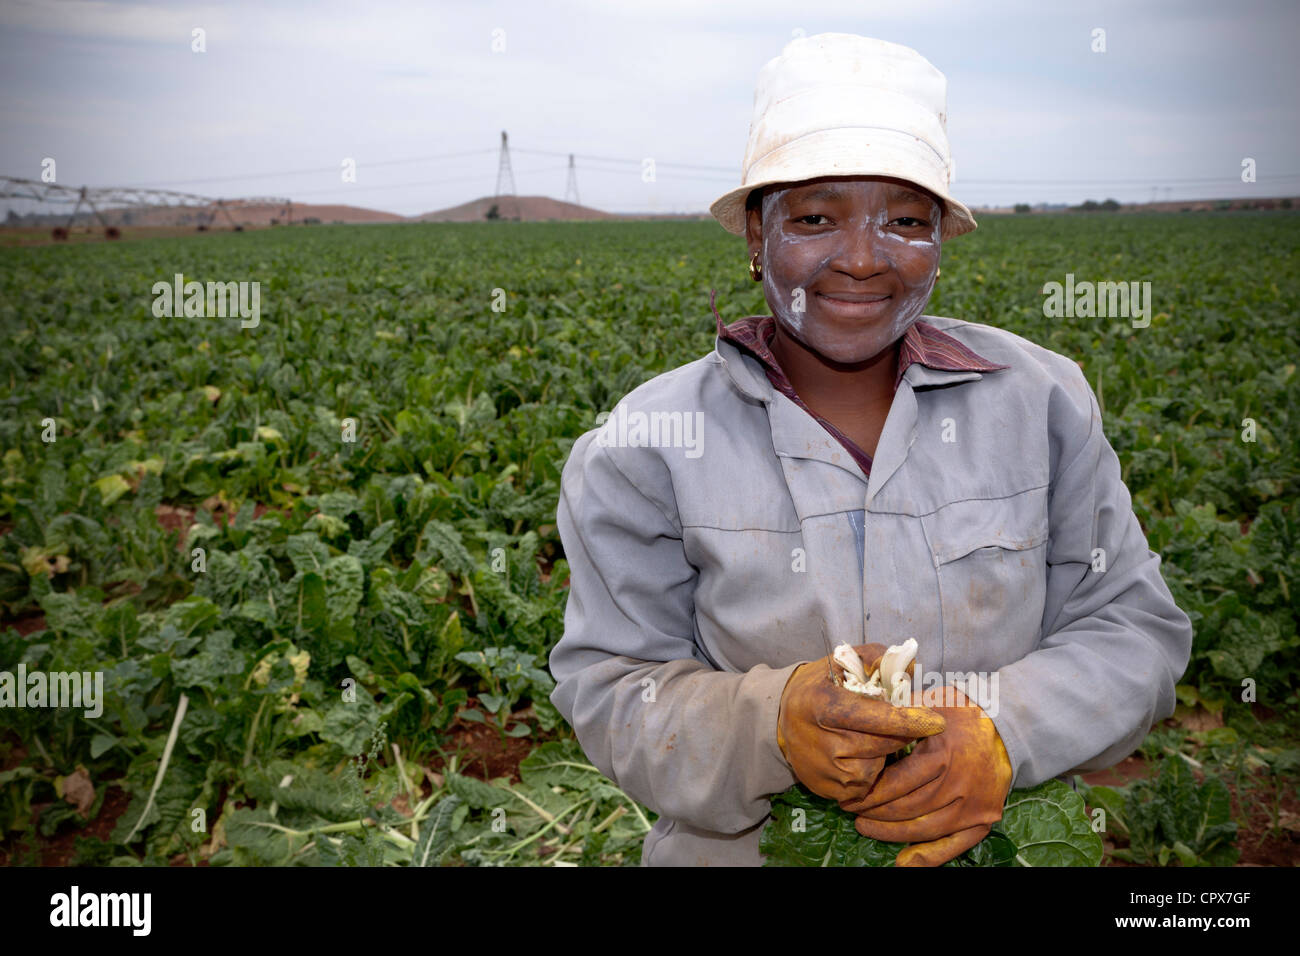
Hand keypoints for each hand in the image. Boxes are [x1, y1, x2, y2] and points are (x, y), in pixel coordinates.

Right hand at [777, 643, 945, 805]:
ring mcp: (825, 769)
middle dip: (899, 732)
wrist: (780, 720)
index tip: (937, 722)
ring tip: (867, 735)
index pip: (875, 717)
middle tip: (898, 721)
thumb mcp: (843, 661)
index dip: (909, 720)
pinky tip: (859, 752)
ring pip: (878, 764)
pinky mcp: (829, 789)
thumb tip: (910, 669)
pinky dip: (871, 766)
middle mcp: (822, 740)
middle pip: (882, 742)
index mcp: (823, 704)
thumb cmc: (821, 686)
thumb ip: (877, 657)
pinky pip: (867, 781)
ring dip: (883, 750)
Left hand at [846, 684, 1012, 865]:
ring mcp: (974, 805)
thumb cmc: (961, 711)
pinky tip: (903, 862)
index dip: (869, 793)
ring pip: (924, 828)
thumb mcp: (929, 701)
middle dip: (874, 812)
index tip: (848, 794)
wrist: (1008, 726)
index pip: (896, 783)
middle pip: (907, 808)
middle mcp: (959, 783)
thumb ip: (899, 714)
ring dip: (891, 832)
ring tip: (866, 827)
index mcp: (942, 754)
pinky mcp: (984, 819)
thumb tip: (863, 721)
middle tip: (851, 810)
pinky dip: (929, 856)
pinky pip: (954, 845)